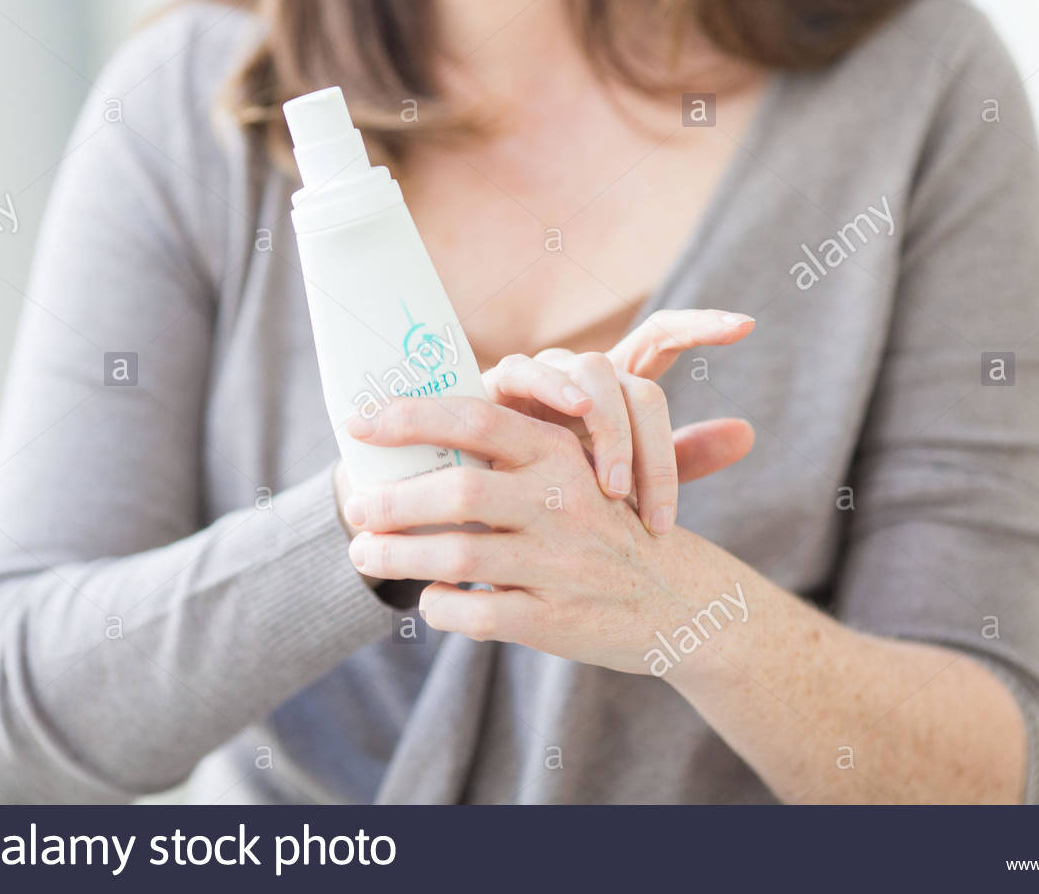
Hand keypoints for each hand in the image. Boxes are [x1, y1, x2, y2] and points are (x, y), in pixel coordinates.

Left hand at [341, 396, 706, 673]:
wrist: (684, 601)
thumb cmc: (607, 530)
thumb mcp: (577, 475)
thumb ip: (512, 456)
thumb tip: (411, 440)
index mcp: (561, 453)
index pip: (476, 419)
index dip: (410, 419)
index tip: (358, 425)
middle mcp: (562, 502)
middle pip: (457, 492)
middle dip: (390, 502)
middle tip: (355, 507)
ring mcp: (560, 564)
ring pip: (456, 558)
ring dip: (395, 556)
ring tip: (365, 554)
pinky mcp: (554, 619)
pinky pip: (474, 614)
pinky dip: (438, 607)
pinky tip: (430, 600)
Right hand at [482, 309, 754, 533]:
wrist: (479, 510)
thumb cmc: (554, 491)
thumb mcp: (624, 483)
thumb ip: (680, 459)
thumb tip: (748, 433)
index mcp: (616, 387)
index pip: (661, 337)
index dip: (701, 325)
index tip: (746, 326)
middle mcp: (582, 373)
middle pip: (634, 381)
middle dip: (649, 445)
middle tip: (650, 508)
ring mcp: (541, 374)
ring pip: (592, 372)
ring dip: (610, 428)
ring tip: (615, 486)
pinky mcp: (494, 385)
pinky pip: (527, 370)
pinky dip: (555, 388)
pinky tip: (576, 414)